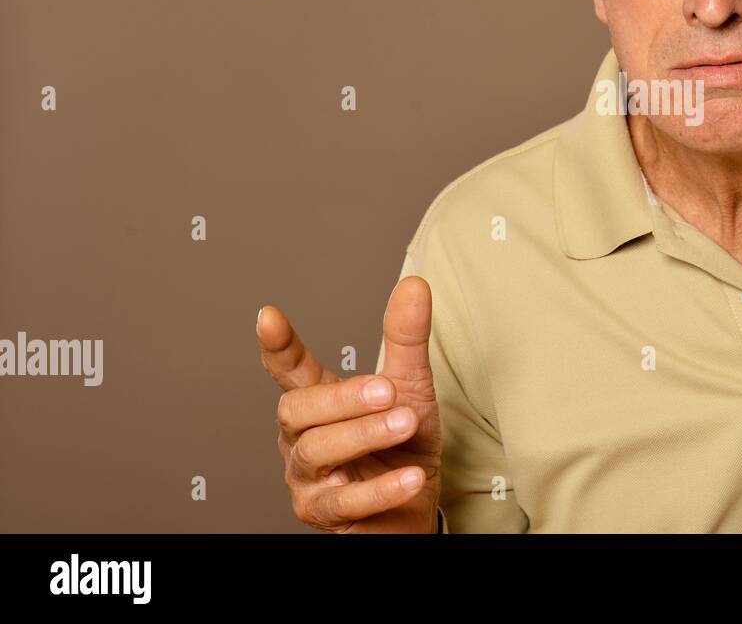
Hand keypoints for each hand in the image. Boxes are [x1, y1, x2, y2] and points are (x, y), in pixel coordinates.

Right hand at [256, 275, 441, 532]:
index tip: (268, 318)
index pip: (289, 370)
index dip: (278, 346)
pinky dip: (380, 488)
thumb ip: (406, 340)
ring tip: (407, 423)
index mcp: (319, 402)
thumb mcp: (412, 388)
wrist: (416, 508)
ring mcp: (307, 478)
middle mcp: (302, 438)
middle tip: (388, 391)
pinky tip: (411, 477)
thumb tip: (415, 284)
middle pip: (297, 409)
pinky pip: (344, 501)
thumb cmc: (404, 448)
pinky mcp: (324, 514)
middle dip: (342, 397)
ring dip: (364, 434)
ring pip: (316, 450)